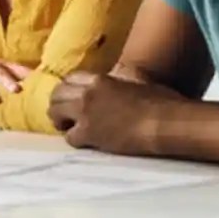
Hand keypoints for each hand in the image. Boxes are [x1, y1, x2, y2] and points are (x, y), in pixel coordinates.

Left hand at [48, 71, 181, 154]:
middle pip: (56, 94)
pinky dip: (74, 140)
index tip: (71, 97)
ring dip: (60, 120)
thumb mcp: (138, 81)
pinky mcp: (88, 134)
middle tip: (65, 114)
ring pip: (55, 112)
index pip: (69, 78)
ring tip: (68, 127)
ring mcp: (85, 113)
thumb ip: (123, 78)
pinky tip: (84, 142)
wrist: (163, 123)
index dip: (67, 89)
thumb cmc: (160, 101)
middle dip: (58, 104)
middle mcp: (87, 93)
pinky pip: (69, 137)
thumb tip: (120, 75)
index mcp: (100, 79)